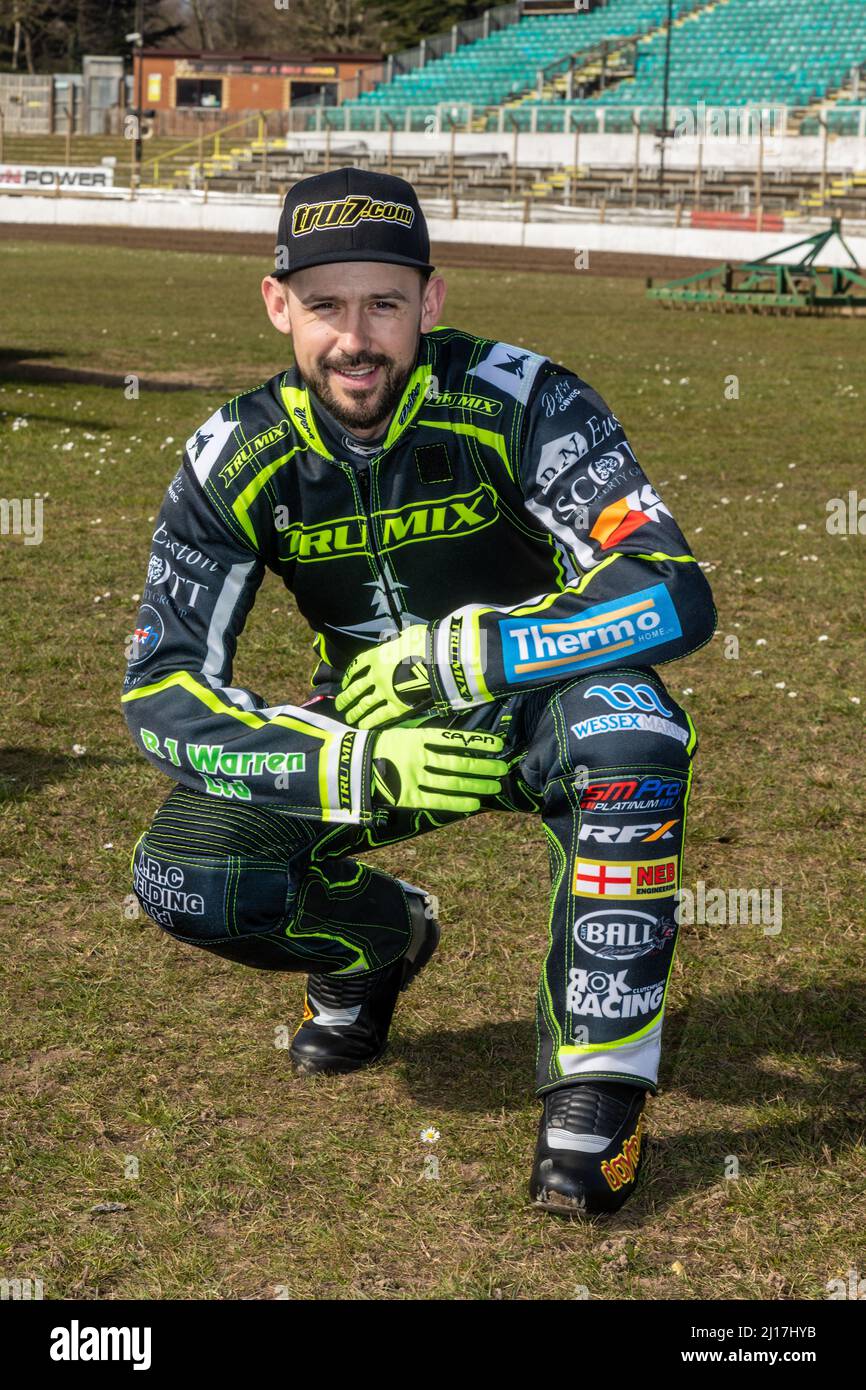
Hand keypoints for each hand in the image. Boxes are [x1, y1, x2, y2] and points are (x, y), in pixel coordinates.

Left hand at [336, 625, 434, 728]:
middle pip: (356, 688)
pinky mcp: (398, 706)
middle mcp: (377, 675)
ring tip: (348, 717)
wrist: (439, 659)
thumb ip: (397, 642)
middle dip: (346, 698)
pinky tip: (362, 726)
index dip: (349, 676)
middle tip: (339, 704)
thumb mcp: (406, 636)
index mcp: (377, 656)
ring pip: (364, 704)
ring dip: (354, 711)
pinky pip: (380, 716)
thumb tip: (397, 642)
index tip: (345, 683)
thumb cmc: (426, 643)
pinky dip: (370, 721)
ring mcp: (386, 692)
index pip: (357, 666)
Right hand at [371, 727, 507, 812]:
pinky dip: (458, 802)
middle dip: (484, 766)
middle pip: (459, 763)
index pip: (456, 739)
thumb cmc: (383, 746)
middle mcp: (420, 757)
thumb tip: (459, 738)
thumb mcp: (405, 732)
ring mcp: (414, 778)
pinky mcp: (408, 797)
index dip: (479, 742)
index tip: (498, 745)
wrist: (352, 765)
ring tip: (494, 786)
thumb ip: (429, 735)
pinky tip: (474, 802)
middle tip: (502, 769)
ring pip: (453, 782)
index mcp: (419, 737)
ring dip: (477, 785)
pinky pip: (438, 801)